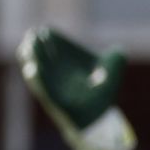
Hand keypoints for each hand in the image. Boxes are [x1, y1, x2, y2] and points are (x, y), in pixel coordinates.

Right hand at [16, 26, 134, 149]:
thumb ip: (114, 61)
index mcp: (65, 60)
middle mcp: (54, 71)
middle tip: (34, 36)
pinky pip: (42, 88)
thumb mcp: (110, 74)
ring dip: (31, 58)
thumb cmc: (100, 92)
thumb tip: (119, 52)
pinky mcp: (53, 100)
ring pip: (33, 68)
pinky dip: (37, 78)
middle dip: (34, 44)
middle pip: (36, 53)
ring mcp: (51, 85)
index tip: (46, 31)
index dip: (47, 36)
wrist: (98, 118)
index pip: (51, 43)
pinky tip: (34, 69)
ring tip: (30, 48)